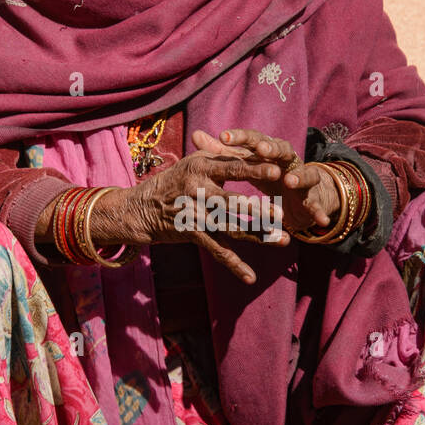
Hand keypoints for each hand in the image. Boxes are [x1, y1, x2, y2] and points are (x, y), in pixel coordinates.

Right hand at [42, 147, 292, 284]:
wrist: (141, 208)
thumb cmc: (176, 180)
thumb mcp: (196, 162)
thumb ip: (224, 155)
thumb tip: (255, 147)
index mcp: (202, 167)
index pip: (233, 168)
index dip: (255, 170)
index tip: (277, 172)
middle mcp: (198, 190)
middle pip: (233, 202)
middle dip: (259, 209)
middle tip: (283, 212)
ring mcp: (195, 215)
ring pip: (232, 228)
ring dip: (259, 236)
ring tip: (283, 241)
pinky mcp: (193, 235)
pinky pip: (217, 251)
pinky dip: (235, 265)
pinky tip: (251, 278)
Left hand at [194, 128, 341, 236]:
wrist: (303, 192)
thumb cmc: (269, 175)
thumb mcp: (246, 164)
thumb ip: (223, 152)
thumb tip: (195, 134)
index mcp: (269, 151)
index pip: (254, 140)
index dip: (240, 137)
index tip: (222, 135)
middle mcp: (288, 160)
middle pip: (282, 150)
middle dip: (272, 150)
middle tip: (261, 150)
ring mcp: (303, 178)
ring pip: (304, 173)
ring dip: (299, 177)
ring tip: (289, 182)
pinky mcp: (313, 197)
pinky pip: (317, 203)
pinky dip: (320, 210)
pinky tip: (320, 219)